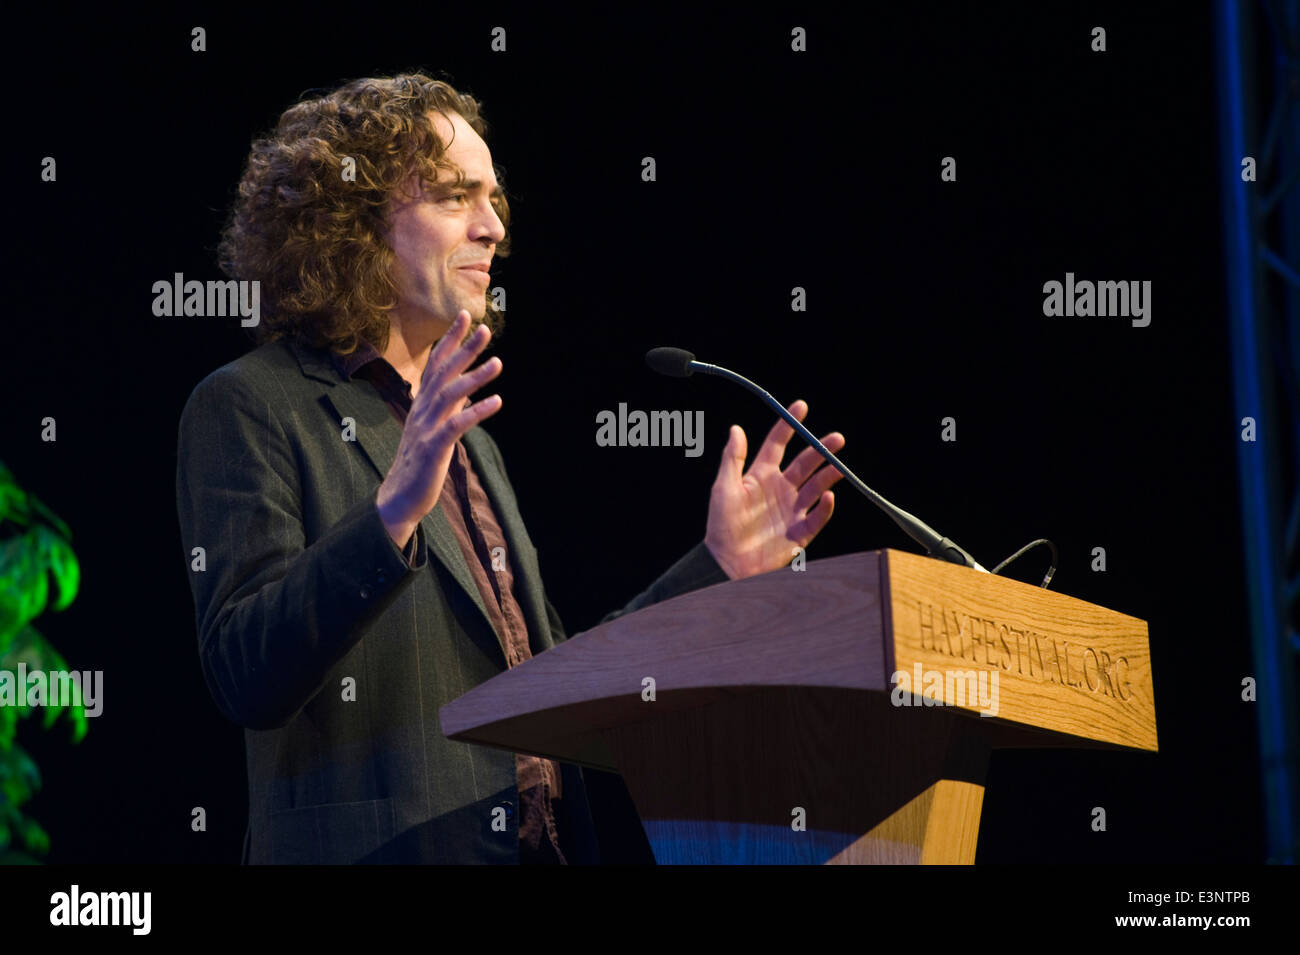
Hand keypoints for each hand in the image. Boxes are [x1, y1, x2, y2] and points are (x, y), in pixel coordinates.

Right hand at [376, 310, 502, 547]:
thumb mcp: (433, 429)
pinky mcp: (433, 448)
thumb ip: (448, 409)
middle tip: (485, 330)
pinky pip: (456, 425)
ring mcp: (426, 428)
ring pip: (450, 394)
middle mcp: (422, 410)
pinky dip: (476, 412)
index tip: (465, 317)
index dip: (450, 340)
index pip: (435, 365)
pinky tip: (496, 401)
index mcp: (422, 404)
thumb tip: (467, 392)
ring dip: (474, 376)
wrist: (399, 497)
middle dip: (464, 349)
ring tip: (498, 362)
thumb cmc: (419, 463)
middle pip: (443, 372)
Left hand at [703, 400, 844, 578]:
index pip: (778, 444)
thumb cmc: (721, 526)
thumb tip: (736, 428)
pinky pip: (818, 517)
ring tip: (838, 466)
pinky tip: (828, 496)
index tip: (801, 406)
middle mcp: (780, 489)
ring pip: (817, 486)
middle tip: (837, 439)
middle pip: (806, 463)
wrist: (728, 564)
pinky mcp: (800, 532)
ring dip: (829, 475)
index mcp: (761, 475)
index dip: (789, 424)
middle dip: (821, 449)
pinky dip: (826, 507)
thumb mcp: (723, 489)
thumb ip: (732, 459)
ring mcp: (792, 509)